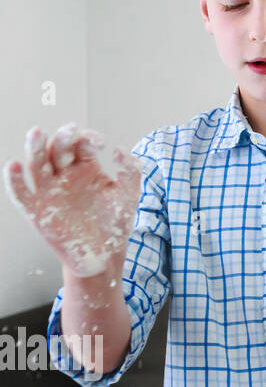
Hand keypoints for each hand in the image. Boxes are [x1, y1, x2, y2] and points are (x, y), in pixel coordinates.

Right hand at [4, 124, 141, 276]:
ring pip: (37, 165)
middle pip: (57, 149)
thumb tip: (119, 149)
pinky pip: (22, 194)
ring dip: (34, 148)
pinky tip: (15, 166)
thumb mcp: (128, 195)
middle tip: (71, 131)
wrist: (104, 254)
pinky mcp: (37, 210)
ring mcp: (49, 192)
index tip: (100, 143)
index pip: (81, 144)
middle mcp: (65, 176)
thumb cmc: (115, 223)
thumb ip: (130, 171)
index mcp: (86, 168)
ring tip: (36, 133)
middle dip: (63, 137)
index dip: (87, 138)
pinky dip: (15, 180)